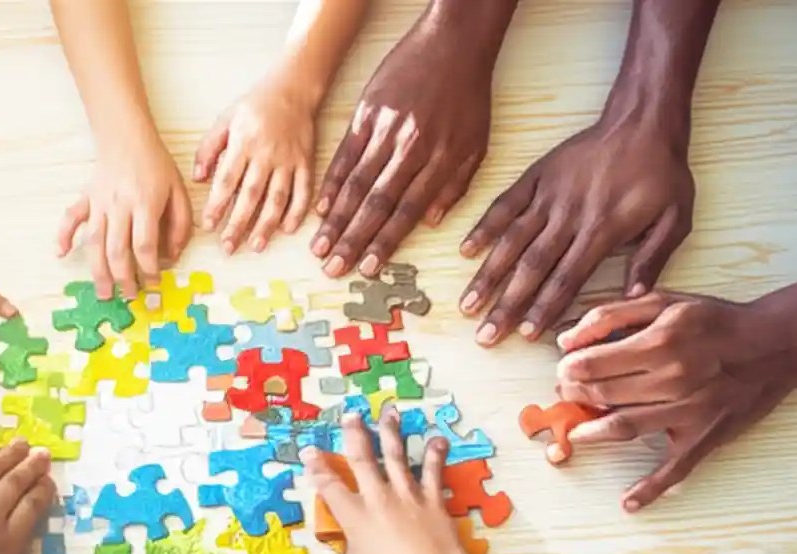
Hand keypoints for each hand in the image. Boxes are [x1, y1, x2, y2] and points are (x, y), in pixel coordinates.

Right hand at [57, 129, 192, 299]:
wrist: (127, 136)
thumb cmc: (156, 165)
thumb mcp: (178, 191)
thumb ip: (180, 224)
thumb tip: (172, 255)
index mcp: (144, 203)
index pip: (145, 244)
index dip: (149, 268)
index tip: (154, 284)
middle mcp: (119, 205)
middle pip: (117, 249)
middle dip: (123, 278)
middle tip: (129, 296)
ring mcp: (99, 202)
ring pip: (94, 242)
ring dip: (97, 270)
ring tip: (103, 293)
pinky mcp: (86, 198)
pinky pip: (71, 218)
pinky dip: (64, 235)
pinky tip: (60, 254)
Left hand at [194, 76, 315, 252]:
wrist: (294, 87)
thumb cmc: (256, 104)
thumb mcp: (226, 119)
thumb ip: (209, 148)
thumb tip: (198, 178)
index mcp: (244, 142)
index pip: (228, 179)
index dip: (217, 204)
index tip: (208, 225)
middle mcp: (267, 153)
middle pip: (251, 194)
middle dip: (239, 223)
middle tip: (228, 247)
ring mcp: (289, 159)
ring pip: (277, 197)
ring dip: (267, 224)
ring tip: (256, 245)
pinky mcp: (306, 162)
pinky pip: (304, 190)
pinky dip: (297, 211)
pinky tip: (287, 229)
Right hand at [301, 409, 478, 553]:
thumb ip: (356, 545)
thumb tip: (352, 534)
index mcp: (356, 518)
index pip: (329, 487)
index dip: (317, 468)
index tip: (309, 452)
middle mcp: (379, 499)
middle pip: (362, 459)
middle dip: (354, 434)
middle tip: (351, 415)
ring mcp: (408, 496)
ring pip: (396, 456)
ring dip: (391, 432)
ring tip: (389, 412)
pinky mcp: (433, 499)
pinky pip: (432, 470)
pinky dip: (434, 453)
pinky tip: (436, 438)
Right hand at [310, 11, 496, 277]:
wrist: (452, 42)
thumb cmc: (468, 96)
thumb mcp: (478, 144)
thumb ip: (455, 186)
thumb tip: (429, 222)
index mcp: (440, 160)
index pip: (407, 211)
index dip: (384, 243)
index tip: (367, 268)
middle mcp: (410, 148)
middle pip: (376, 204)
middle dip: (353, 240)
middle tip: (333, 269)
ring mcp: (385, 129)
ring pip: (356, 183)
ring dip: (336, 219)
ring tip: (319, 246)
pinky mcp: (366, 112)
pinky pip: (345, 154)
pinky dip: (331, 182)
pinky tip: (319, 206)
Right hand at [460, 119, 694, 345]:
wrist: (643, 122)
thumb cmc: (661, 174)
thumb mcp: (676, 218)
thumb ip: (653, 258)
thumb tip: (632, 297)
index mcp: (602, 230)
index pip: (566, 279)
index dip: (543, 309)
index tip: (524, 335)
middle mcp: (569, 216)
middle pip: (531, 267)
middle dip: (506, 304)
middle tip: (485, 334)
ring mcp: (549, 195)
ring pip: (512, 240)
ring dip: (488, 275)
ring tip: (468, 304)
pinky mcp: (537, 177)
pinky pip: (505, 204)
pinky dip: (484, 227)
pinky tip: (466, 251)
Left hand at [555, 292, 796, 510]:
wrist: (776, 344)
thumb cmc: (714, 321)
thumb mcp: (664, 302)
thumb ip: (610, 315)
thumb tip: (566, 341)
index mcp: (661, 341)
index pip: (592, 365)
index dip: (568, 370)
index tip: (563, 370)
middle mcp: (674, 378)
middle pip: (602, 395)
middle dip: (573, 396)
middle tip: (567, 394)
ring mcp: (690, 412)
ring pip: (623, 427)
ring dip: (590, 432)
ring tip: (576, 430)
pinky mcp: (706, 437)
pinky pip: (674, 470)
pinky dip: (649, 490)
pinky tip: (627, 503)